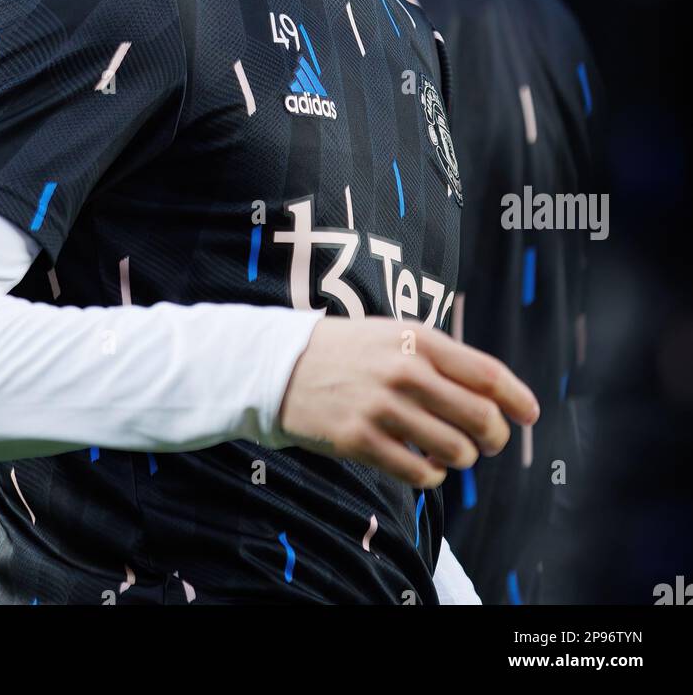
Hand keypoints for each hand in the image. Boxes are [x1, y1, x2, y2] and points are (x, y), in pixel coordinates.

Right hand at [277, 315, 538, 487]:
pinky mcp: (360, 441)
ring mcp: (382, 407)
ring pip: (455, 450)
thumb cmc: (348, 351)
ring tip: (450, 452)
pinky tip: (425, 466)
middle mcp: (404, 371)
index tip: (531, 414)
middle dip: (494, 436)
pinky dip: (432, 475)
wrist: (280, 365)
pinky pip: (420, 473)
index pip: (487, 374)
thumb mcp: (394, 335)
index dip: (517, 398)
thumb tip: (495, 394)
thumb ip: (440, 358)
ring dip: (461, 458)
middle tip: (487, 441)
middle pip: (480, 417)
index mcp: (417, 340)